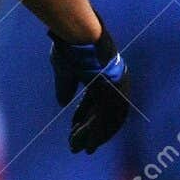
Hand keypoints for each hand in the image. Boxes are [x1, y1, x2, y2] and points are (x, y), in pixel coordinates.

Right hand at [49, 22, 130, 153]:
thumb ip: (66, 86)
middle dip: (91, 132)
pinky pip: (103, 121)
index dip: (84, 117)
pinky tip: (84, 144)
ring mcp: (116, 90)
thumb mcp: (65, 70)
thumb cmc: (70, 45)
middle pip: (105, 115)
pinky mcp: (112, 95)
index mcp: (106, 75)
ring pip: (104, 122)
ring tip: (76, 147)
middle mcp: (116, 84)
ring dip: (90, 137)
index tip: (73, 129)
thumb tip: (63, 102)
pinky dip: (93, 135)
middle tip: (80, 147)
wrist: (78, 32)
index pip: (97, 103)